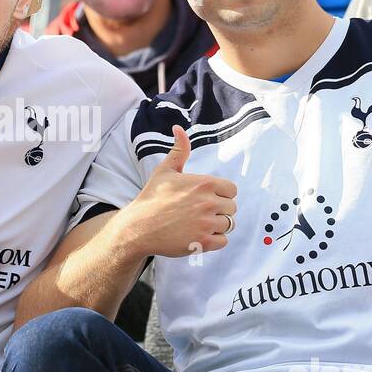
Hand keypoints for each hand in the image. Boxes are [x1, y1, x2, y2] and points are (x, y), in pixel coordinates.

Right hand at [115, 125, 237, 258]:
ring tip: (198, 224)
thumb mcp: (165, 170)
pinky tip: (199, 235)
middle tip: (199, 213)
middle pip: (232, 208)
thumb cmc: (151, 198)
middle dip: (219, 211)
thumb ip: (179, 150)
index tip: (206, 199)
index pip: (231, 190)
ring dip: (217, 226)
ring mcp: (207, 223)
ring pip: (229, 224)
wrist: (138, 227)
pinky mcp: (204, 242)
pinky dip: (214, 240)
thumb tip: (179, 128)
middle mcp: (209, 202)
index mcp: (204, 183)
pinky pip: (224, 241)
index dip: (221, 195)